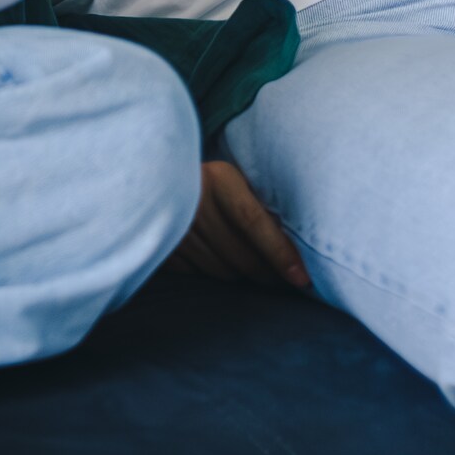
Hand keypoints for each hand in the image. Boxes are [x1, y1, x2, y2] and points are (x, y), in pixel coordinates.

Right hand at [166, 160, 309, 289]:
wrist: (152, 175)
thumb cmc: (208, 182)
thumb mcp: (233, 182)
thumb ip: (258, 206)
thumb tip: (295, 248)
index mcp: (218, 179)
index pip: (254, 222)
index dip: (280, 253)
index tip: (302, 278)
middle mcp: (194, 202)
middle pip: (241, 256)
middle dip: (268, 273)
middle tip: (284, 279)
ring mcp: (175, 228)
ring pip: (222, 271)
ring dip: (239, 273)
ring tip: (246, 262)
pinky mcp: (161, 247)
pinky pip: (197, 274)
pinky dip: (210, 272)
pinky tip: (213, 258)